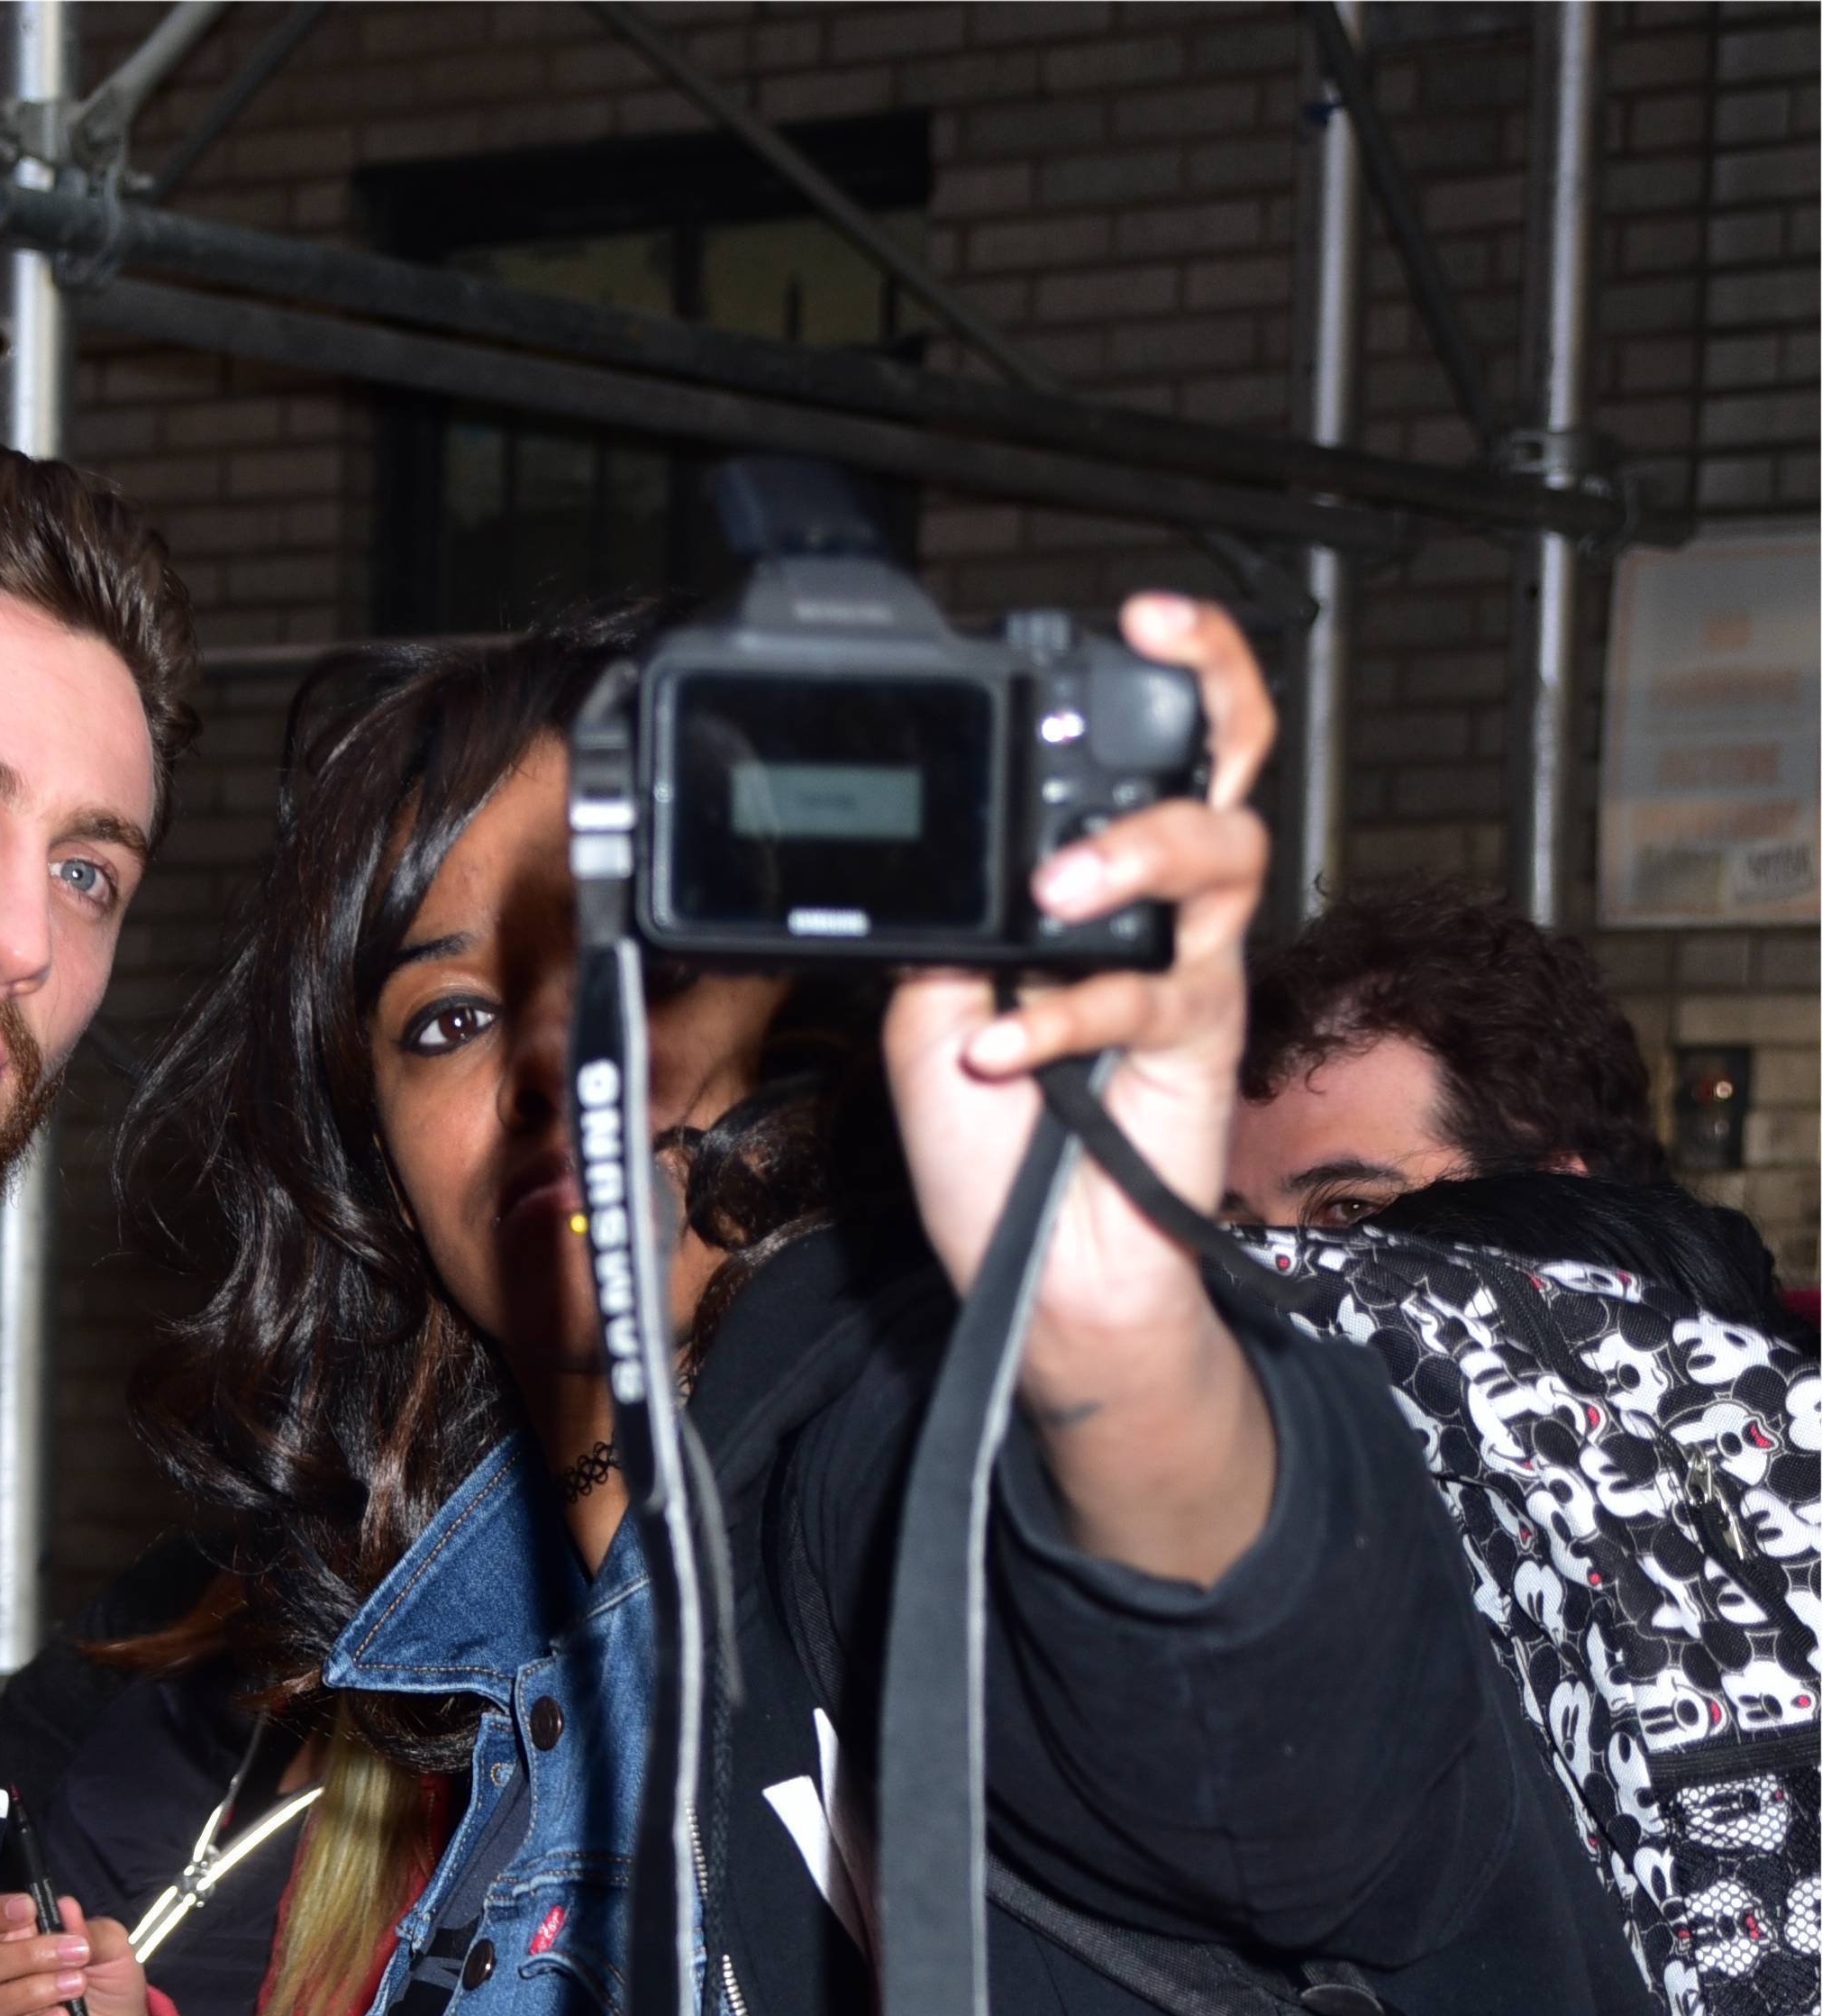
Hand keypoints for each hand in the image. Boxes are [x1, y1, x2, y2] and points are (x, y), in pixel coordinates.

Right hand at [0, 1892, 155, 2015]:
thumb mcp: (114, 1951)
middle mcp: (2, 1976)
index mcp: (18, 1941)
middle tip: (77, 1955)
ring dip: (33, 1991)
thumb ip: (90, 1931)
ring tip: (77, 1986)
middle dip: (25, 1955)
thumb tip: (65, 1907)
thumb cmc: (111, 1985)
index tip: (30, 1909)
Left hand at [881, 595, 1279, 1583]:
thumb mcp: (928, 1010)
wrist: (1033, 1273)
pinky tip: (1000, 1049)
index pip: (1133, 748)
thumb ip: (937, 925)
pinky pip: (1152, 995)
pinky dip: (1065, 1019)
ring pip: (1221, 850)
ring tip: (1052, 894)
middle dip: (1210, 676)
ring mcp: (1188, 964)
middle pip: (1228, 755)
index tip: (1109, 618)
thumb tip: (912, 856)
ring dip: (1133, 851)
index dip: (1141, 670)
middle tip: (1156, 637)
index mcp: (1091, 883)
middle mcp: (1155, 906)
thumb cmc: (989, 1143)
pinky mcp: (1199, 1040)